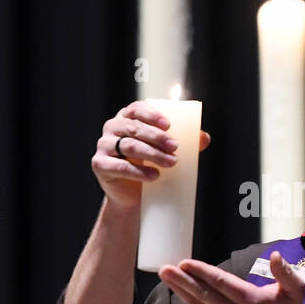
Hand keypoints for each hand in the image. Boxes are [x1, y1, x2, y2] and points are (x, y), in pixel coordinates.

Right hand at [92, 101, 210, 209]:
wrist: (132, 195)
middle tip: (175, 147)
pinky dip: (139, 171)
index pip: (137, 109)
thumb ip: (184, 142)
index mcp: (127, 117)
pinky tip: (154, 176)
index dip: (152, 114)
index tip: (169, 125)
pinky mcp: (100, 164)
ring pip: (129, 146)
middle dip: (157, 137)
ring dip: (152, 154)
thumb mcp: (165, 151)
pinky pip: (119, 166)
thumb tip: (205, 137)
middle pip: (135, 128)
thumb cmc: (149, 165)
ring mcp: (104, 145)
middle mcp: (112, 128)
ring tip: (171, 163)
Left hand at [159, 251, 304, 303]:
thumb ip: (285, 272)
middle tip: (165, 269)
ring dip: (181, 291)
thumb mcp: (296, 290)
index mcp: (251, 301)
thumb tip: (276, 256)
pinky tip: (181, 291)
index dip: (202, 272)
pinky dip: (191, 302)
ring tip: (166, 278)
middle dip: (182, 281)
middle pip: (204, 295)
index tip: (186, 262)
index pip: (221, 283)